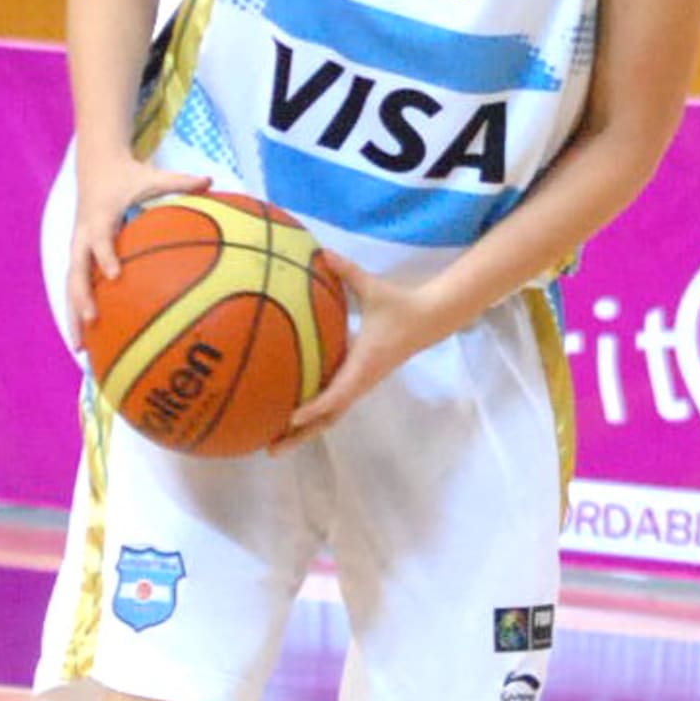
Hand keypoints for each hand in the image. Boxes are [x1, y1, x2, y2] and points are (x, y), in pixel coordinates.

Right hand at [69, 160, 212, 341]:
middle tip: (93, 320)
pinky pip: (75, 287)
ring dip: (72, 315)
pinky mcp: (77, 255)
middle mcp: (84, 234)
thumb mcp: (152, 175)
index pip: (101, 238)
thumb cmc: (128, 174)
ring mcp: (77, 246)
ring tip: (80, 347)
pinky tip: (85, 341)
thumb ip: (180, 181)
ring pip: (71, 285)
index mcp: (101, 216)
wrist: (94, 163)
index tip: (116, 275)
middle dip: (82, 296)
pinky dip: (76, 312)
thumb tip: (211, 180)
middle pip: (77, 269)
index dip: (106, 255)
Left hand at [272, 257, 438, 446]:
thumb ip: (346, 271)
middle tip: (270, 448)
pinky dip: (311, 416)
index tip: (292, 417)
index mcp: (364, 365)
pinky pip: (331, 405)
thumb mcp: (373, 287)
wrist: (429, 320)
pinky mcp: (357, 382)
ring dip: (302, 432)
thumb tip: (321, 252)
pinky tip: (288, 417)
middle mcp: (360, 381)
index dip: (315, 407)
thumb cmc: (400, 305)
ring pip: (329, 417)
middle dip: (299, 435)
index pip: (337, 394)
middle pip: (327, 418)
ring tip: (273, 444)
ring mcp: (358, 385)